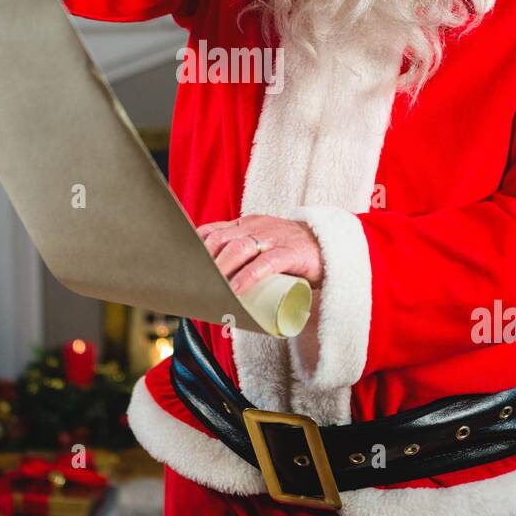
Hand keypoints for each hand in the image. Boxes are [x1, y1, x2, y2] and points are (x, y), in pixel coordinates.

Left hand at [196, 214, 322, 294]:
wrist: (333, 249)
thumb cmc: (291, 255)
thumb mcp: (263, 248)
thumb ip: (243, 259)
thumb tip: (212, 290)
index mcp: (247, 225)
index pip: (213, 230)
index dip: (194, 247)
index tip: (182, 265)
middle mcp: (258, 227)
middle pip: (221, 239)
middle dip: (204, 261)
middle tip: (193, 284)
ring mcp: (275, 238)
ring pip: (240, 248)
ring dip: (221, 269)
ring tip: (211, 288)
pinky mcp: (293, 253)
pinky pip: (267, 262)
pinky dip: (249, 276)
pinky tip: (237, 289)